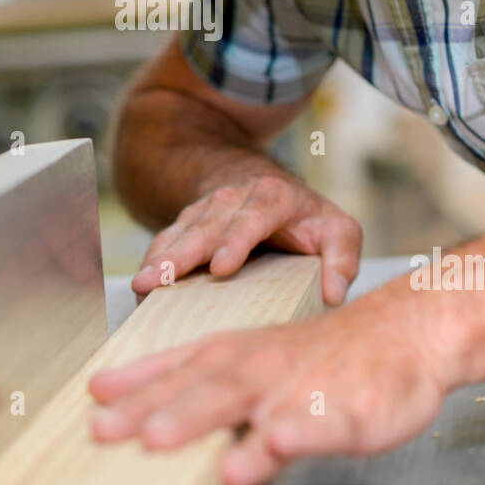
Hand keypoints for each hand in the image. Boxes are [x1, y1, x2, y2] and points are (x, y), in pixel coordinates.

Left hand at [90, 283, 449, 484]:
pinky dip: (294, 434)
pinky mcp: (343, 414)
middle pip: (199, 388)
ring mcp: (299, 390)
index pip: (176, 369)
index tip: (91, 402)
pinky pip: (317, 425)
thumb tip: (125, 402)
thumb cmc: (320, 356)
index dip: (133, 387)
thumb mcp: (250, 358)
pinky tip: (272, 446)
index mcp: (236, 354)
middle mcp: (259, 368)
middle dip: (152, 409)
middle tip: (106, 431)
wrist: (405, 334)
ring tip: (160, 440)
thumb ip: (192, 380)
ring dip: (203, 418)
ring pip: (248, 403)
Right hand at [131, 171, 361, 306]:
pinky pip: (165, 242)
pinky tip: (141, 288)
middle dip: (181, 255)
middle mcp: (232, 200)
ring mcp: (204, 211)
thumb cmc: (305, 218)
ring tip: (143, 286)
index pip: (252, 217)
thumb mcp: (337, 229)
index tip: (220, 267)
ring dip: (159, 260)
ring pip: (179, 233)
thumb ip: (342, 258)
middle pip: (204, 227)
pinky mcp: (186, 226)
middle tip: (160, 281)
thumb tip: (334, 296)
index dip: (235, 240)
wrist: (263, 189)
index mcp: (272, 197)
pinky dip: (152, 262)